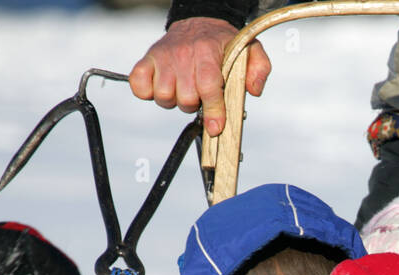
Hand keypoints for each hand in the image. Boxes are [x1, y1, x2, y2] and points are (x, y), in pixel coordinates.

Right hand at [129, 17, 272, 137]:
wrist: (197, 23)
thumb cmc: (223, 44)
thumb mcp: (250, 50)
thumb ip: (259, 69)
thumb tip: (253, 90)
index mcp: (208, 51)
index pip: (208, 86)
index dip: (213, 111)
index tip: (216, 127)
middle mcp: (182, 53)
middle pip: (185, 98)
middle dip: (195, 105)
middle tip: (200, 96)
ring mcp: (162, 57)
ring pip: (163, 97)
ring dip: (175, 101)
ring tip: (184, 89)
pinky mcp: (146, 61)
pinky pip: (139, 87)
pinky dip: (147, 93)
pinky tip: (163, 87)